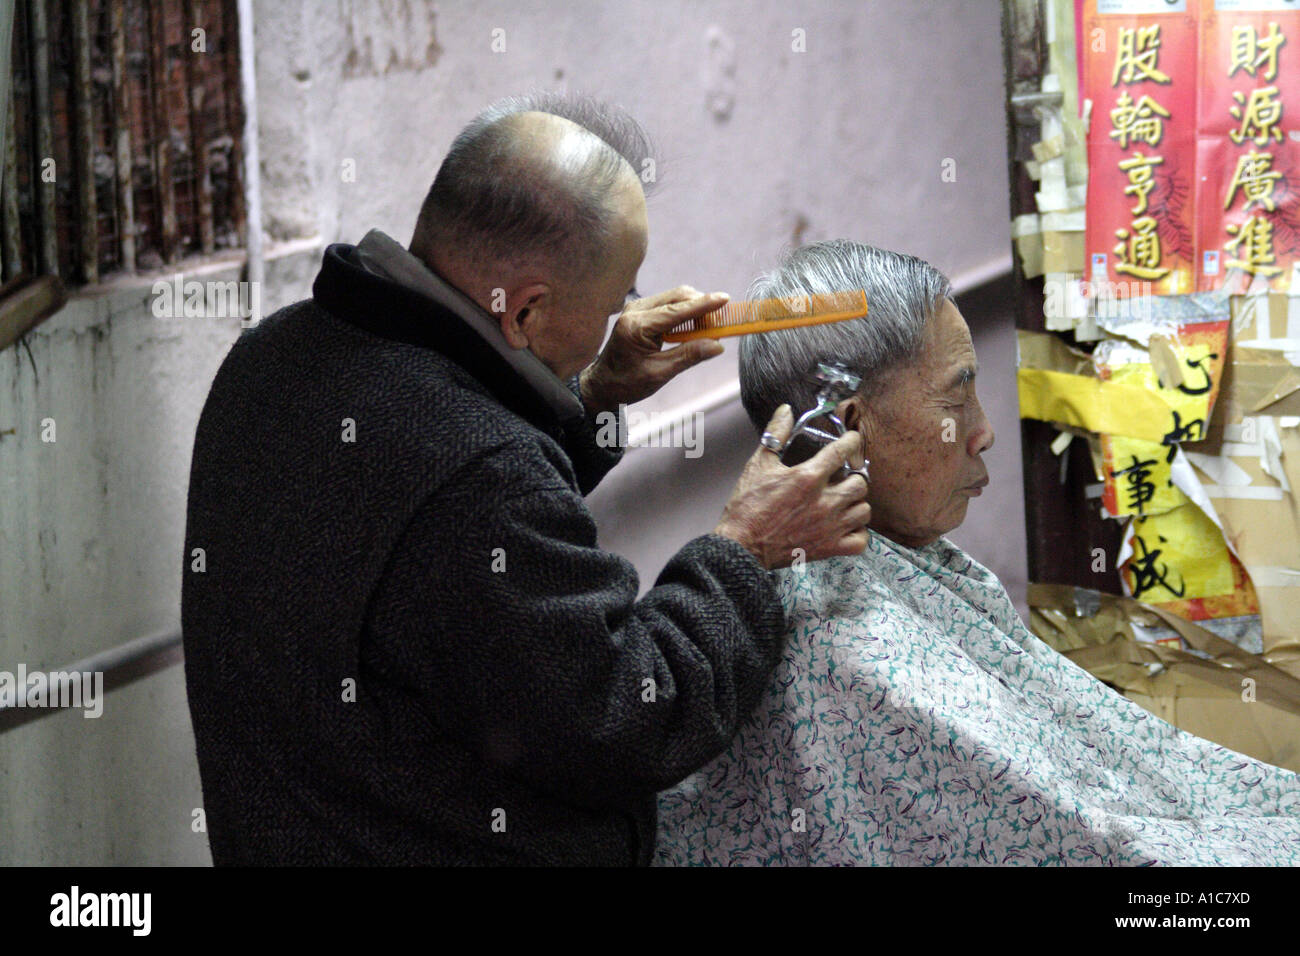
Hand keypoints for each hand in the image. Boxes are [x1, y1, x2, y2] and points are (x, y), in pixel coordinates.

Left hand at [579, 286, 727, 415]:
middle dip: (702, 306)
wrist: (602, 384)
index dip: (703, 305)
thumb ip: (688, 356)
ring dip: (695, 309)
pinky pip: (669, 304)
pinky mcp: (641, 310)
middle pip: (678, 297)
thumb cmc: (627, 383)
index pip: (676, 311)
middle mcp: (635, 310)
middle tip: (720, 324)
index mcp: (636, 326)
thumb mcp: (659, 374)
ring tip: (708, 330)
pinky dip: (685, 313)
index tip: (725, 299)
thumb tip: (717, 345)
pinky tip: (693, 328)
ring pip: (675, 298)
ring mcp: (636, 308)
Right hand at [713, 405, 871, 569]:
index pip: (843, 451)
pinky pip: (861, 540)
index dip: (851, 441)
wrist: (742, 545)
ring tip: (842, 501)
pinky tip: (844, 526)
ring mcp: (830, 527)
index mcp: (808, 477)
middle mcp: (824, 502)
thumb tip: (786, 410)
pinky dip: (857, 533)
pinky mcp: (830, 548)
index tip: (851, 440)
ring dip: (855, 503)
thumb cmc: (748, 505)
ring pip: (864, 510)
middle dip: (853, 477)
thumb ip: (776, 435)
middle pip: (861, 483)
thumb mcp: (759, 464)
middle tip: (841, 478)